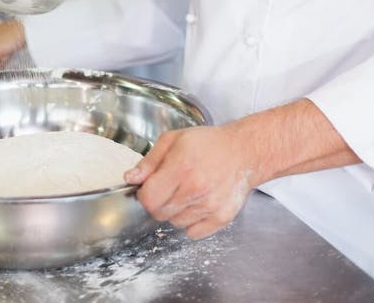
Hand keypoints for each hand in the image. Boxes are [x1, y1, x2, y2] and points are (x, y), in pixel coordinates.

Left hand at [124, 124, 256, 238]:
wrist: (243, 152)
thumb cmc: (208, 144)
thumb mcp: (173, 139)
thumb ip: (149, 161)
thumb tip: (130, 179)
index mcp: (181, 167)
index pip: (148, 199)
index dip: (144, 194)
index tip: (150, 186)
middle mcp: (196, 189)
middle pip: (159, 213)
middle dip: (158, 202)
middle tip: (169, 186)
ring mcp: (210, 206)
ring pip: (175, 224)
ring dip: (175, 211)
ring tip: (187, 191)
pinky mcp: (222, 218)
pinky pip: (193, 233)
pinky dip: (191, 221)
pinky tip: (198, 203)